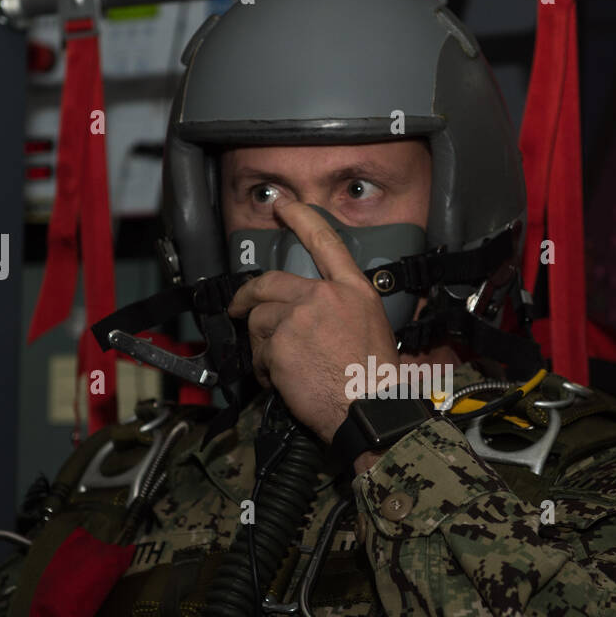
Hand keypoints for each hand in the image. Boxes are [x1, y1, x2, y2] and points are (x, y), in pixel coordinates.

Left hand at [227, 196, 400, 444]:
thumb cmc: (376, 380)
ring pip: (260, 322)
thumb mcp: (374, 328)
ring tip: (278, 367)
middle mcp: (324, 296)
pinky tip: (282, 382)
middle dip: (247, 295)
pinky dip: (263, 370)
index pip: (325, 243)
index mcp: (353, 291)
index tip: (284, 207)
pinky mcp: (279, 344)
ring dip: (262, 345)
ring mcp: (298, 318)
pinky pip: (258, 353)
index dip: (302, 219)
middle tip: (239, 307)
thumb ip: (343, 311)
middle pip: (271, 282)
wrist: (369, 409)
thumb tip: (323, 318)